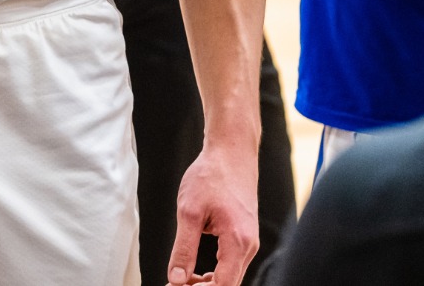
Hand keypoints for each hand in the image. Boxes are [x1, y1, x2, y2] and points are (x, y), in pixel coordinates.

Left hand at [167, 142, 260, 285]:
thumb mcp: (189, 212)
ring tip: (180, 279)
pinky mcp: (244, 235)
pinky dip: (214, 272)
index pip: (224, 285)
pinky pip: (231, 263)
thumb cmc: (212, 175)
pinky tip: (194, 271)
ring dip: (207, 283)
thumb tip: (176, 278)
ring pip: (230, 275)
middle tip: (174, 284)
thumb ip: (183, 248)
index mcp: (238, 241)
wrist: (231, 152)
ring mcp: (248, 240)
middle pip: (229, 284)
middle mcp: (249, 245)